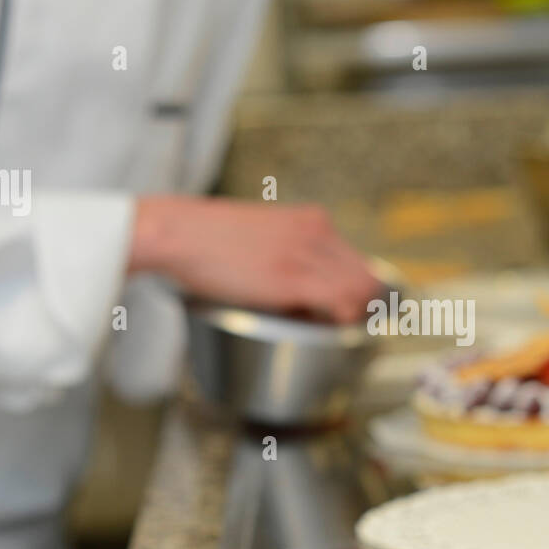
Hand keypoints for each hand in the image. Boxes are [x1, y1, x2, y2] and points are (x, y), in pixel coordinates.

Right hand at [128, 196, 381, 323]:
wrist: (180, 232)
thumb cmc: (210, 238)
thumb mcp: (265, 233)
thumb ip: (290, 252)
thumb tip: (302, 289)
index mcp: (313, 219)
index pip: (358, 261)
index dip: (360, 291)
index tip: (352, 311)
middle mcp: (318, 233)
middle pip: (367, 278)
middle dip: (363, 307)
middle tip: (342, 327)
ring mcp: (307, 254)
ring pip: (361, 291)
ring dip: (353, 316)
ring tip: (330, 329)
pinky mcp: (293, 279)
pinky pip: (342, 303)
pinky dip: (343, 319)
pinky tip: (328, 326)